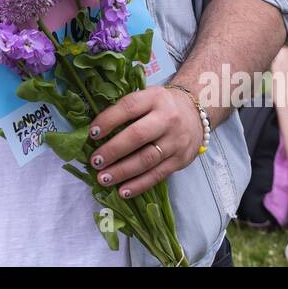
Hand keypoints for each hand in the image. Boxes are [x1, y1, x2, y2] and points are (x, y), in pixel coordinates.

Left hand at [85, 85, 202, 198]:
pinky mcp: (180, 160)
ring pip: (147, 159)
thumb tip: (94, 130)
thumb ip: (125, 109)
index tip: (92, 134)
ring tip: (103, 178)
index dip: (108, 120)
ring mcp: (176, 141)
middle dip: (113, 150)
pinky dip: (139, 185)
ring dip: (123, 171)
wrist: (196, 113)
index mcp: (154, 98)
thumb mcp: (147, 97)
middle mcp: (167, 118)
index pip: (129, 107)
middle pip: (137, 136)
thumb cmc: (161, 106)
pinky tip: (123, 191)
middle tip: (95, 161)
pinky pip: (158, 175)